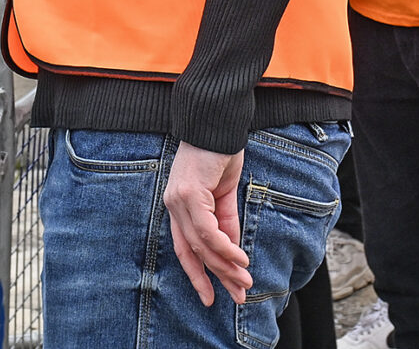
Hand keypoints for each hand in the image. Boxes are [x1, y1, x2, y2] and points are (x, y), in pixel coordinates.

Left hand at [161, 142, 248, 304]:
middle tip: (238, 295)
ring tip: (244, 281)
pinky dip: (225, 247)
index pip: (184, 248)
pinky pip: (207, 230)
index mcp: (178, 206)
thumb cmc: (220, 151)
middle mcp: (173, 205)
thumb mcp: (224, 193)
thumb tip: (232, 252)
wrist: (217, 120)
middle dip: (217, 276)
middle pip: (193, 251)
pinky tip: (240, 259)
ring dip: (226, 266)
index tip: (210, 297)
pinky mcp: (189, 193)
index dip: (197, 274)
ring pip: (201, 245)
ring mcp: (178, 199)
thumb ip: (225, 221)